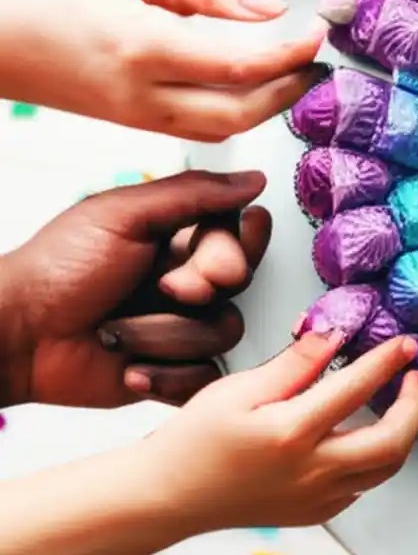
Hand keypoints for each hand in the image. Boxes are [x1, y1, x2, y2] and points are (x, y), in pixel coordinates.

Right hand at [0, 0, 325, 141]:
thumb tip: (266, 9)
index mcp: (143, 49)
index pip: (240, 66)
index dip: (290, 55)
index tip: (317, 35)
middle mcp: (145, 95)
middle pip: (243, 115)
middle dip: (291, 92)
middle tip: (318, 65)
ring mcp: (141, 119)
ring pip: (226, 131)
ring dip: (271, 108)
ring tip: (296, 74)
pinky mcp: (139, 127)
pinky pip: (204, 131)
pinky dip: (241, 114)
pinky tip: (256, 88)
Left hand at [0, 171, 271, 407]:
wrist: (17, 337)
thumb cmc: (58, 269)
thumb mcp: (123, 214)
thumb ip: (193, 193)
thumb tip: (254, 179)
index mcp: (179, 237)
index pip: (241, 233)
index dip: (235, 246)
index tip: (206, 256)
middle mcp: (188, 281)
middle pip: (242, 281)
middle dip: (202, 286)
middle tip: (166, 289)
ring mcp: (184, 328)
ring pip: (224, 331)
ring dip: (166, 334)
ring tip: (117, 332)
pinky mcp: (176, 372)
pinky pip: (206, 377)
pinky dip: (167, 375)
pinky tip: (129, 367)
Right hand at [144, 333, 417, 530]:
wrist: (169, 494)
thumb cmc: (195, 440)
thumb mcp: (239, 389)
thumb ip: (294, 364)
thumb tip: (333, 334)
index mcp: (290, 434)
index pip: (356, 389)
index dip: (386, 361)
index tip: (405, 344)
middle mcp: (310, 472)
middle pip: (391, 443)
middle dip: (415, 406)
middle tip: (417, 377)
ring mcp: (316, 497)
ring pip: (385, 469)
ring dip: (404, 433)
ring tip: (403, 402)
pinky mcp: (316, 511)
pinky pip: (363, 484)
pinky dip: (377, 458)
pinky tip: (368, 434)